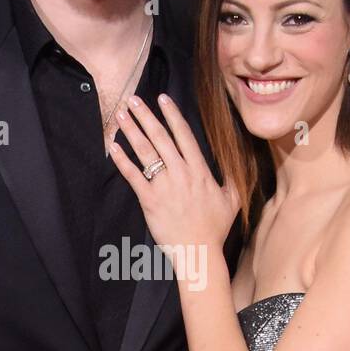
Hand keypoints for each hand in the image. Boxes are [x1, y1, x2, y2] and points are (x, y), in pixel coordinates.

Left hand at [108, 93, 238, 265]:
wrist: (198, 252)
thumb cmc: (215, 228)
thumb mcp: (232, 200)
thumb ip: (232, 178)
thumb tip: (235, 162)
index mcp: (200, 171)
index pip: (184, 135)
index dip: (172, 115)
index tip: (162, 98)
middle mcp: (181, 173)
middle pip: (161, 138)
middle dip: (146, 116)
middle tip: (133, 100)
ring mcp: (165, 186)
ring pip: (146, 152)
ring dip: (132, 131)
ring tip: (121, 115)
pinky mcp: (150, 200)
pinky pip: (133, 176)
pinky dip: (122, 160)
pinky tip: (114, 146)